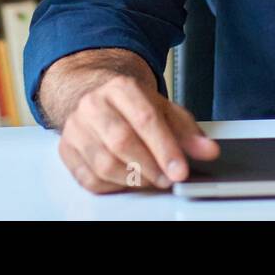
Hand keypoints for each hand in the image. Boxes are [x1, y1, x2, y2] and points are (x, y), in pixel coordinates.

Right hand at [58, 74, 219, 193]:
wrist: (97, 97)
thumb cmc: (132, 106)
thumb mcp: (164, 110)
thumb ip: (187, 132)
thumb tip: (208, 150)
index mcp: (121, 88)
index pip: (145, 119)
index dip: (165, 149)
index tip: (180, 170)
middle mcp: (94, 104)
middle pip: (122, 141)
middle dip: (150, 167)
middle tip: (167, 179)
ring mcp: (76, 127)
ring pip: (104, 163)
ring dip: (133, 179)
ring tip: (151, 180)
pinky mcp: (66, 149)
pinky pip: (89, 178)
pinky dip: (113, 186)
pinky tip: (128, 181)